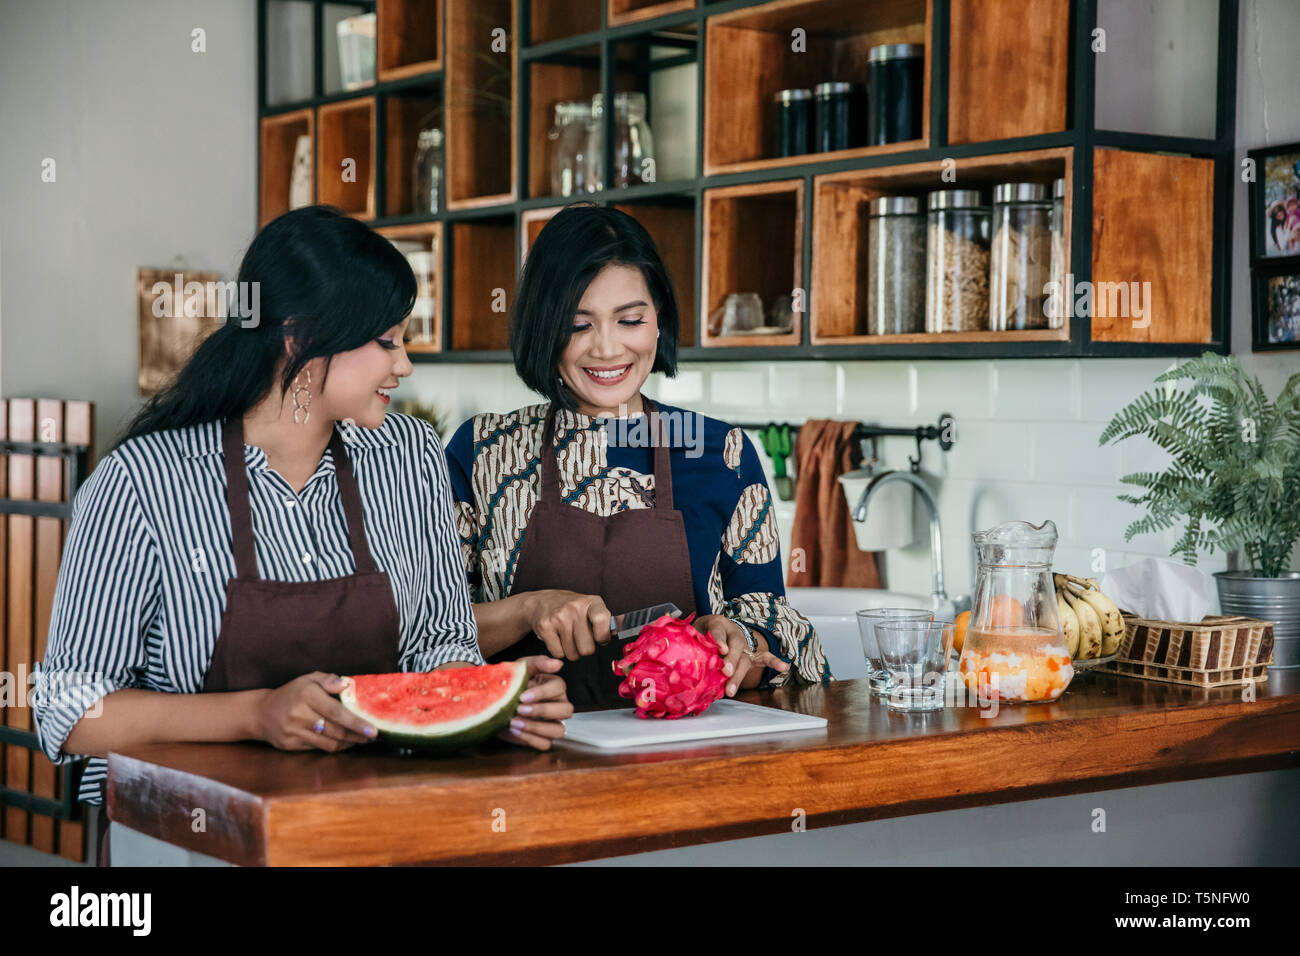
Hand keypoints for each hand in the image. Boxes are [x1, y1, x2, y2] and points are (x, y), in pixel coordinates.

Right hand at [253, 672, 376, 751]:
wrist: (261, 713)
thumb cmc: (292, 693)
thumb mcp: (308, 679)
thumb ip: (328, 679)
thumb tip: (346, 684)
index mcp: (307, 694)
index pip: (336, 711)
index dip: (356, 722)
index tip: (373, 730)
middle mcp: (299, 714)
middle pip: (336, 730)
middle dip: (357, 735)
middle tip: (372, 736)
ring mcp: (294, 732)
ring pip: (329, 742)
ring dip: (348, 743)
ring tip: (361, 739)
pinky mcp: (291, 745)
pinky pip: (319, 748)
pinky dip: (334, 746)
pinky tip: (343, 742)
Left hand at [498, 656, 572, 750]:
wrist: (492, 700)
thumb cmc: (510, 681)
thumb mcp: (521, 667)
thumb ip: (539, 663)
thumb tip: (558, 664)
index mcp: (555, 686)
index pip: (559, 688)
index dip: (543, 693)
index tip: (523, 696)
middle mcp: (558, 705)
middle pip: (566, 711)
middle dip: (542, 710)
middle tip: (519, 709)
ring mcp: (551, 723)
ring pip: (559, 730)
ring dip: (537, 727)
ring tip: (515, 722)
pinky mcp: (541, 738)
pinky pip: (545, 744)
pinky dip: (530, 739)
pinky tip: (514, 730)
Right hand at [525, 590, 612, 660]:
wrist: (541, 602)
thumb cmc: (572, 608)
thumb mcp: (592, 607)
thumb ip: (608, 620)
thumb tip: (627, 626)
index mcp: (592, 602)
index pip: (602, 620)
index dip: (603, 636)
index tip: (600, 639)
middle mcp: (575, 607)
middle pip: (588, 648)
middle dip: (585, 649)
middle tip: (580, 639)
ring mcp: (559, 616)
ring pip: (573, 654)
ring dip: (572, 651)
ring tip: (568, 638)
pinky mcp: (545, 626)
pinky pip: (558, 653)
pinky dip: (559, 651)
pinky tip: (557, 638)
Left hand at [692, 615, 789, 696]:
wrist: (718, 625)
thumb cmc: (703, 631)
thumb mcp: (695, 630)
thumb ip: (692, 642)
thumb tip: (681, 658)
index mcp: (717, 623)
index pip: (718, 632)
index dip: (719, 640)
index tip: (721, 650)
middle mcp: (734, 634)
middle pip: (735, 647)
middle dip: (731, 660)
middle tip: (726, 672)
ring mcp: (745, 645)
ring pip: (745, 659)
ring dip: (739, 675)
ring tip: (730, 690)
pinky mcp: (752, 654)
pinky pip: (764, 657)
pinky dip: (774, 662)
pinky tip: (783, 667)